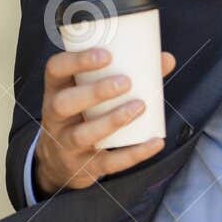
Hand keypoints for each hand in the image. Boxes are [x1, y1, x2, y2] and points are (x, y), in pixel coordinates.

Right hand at [32, 47, 175, 197]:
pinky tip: (155, 142)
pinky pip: (107, 162)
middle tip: (126, 82)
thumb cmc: (83, 114)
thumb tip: (166, 59)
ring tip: (139, 107)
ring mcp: (66, 144)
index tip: (106, 55)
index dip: (76, 60)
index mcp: (56, 90)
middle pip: (64, 103)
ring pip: (82, 135)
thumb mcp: (89, 93)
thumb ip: (125, 74)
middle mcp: (55, 117)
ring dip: (112, 120)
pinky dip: (133, 153)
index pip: (56, 69)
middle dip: (95, 92)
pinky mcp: (83, 167)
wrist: (59, 162)